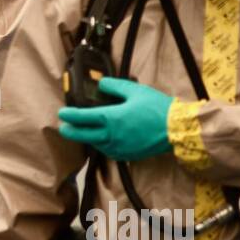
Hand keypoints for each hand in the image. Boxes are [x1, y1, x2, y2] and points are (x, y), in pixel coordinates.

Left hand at [58, 77, 173, 160]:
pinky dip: (101, 145)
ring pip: (95, 144)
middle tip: (63, 127)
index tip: (62, 113)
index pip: (83, 118)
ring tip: (82, 132)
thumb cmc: (157, 108)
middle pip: (83, 135)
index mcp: (111, 119)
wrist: (177, 130)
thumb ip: (114, 86)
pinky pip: (108, 151)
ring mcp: (119, 148)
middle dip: (71, 132)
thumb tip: (100, 84)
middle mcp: (111, 136)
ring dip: (87, 138)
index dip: (70, 115)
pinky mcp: (127, 155)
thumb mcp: (134, 90)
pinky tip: (102, 139)